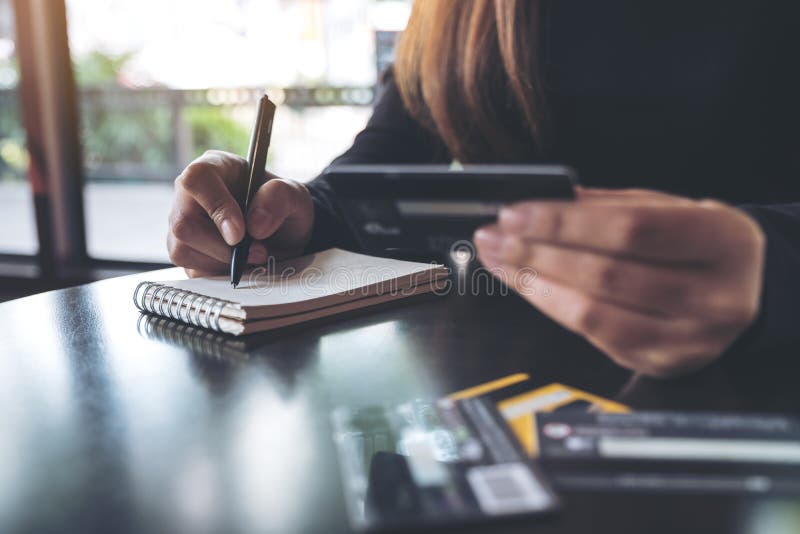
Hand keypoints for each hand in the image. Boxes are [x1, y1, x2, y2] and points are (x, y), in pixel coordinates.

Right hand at [167, 150, 313, 276]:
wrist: (284, 233)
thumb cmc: (281, 206)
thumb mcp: (293, 194)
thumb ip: (278, 197)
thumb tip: (255, 225)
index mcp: (213, 169)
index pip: (197, 180)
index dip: (216, 207)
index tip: (240, 233)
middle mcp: (189, 195)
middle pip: (183, 223)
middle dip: (223, 247)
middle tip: (257, 251)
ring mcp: (182, 225)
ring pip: (183, 250)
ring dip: (223, 262)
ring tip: (251, 255)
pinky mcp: (184, 252)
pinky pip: (191, 270)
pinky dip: (219, 273)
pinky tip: (237, 263)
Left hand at [473, 188, 765, 376]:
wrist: (745, 293)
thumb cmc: (698, 243)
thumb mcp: (670, 208)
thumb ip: (610, 206)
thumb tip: (541, 204)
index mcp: (723, 241)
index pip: (630, 230)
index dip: (564, 222)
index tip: (515, 212)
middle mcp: (715, 297)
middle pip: (605, 274)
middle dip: (535, 252)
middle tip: (493, 235)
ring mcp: (689, 340)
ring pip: (592, 313)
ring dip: (532, 283)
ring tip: (498, 258)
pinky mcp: (661, 365)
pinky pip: (591, 337)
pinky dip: (550, 306)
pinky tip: (526, 284)